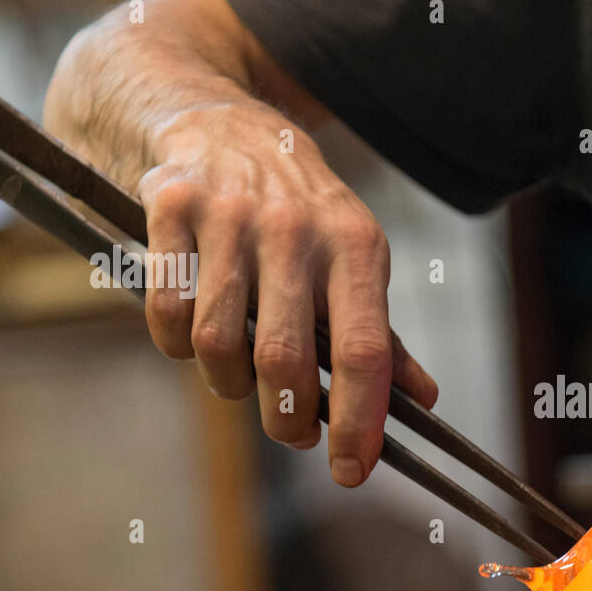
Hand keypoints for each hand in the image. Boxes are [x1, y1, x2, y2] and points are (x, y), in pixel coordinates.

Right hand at [137, 99, 437, 485]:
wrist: (216, 118)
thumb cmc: (298, 209)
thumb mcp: (354, 258)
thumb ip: (381, 333)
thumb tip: (423, 401)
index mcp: (356, 246)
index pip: (365, 352)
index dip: (360, 421)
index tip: (352, 472)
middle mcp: (297, 229)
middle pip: (287, 359)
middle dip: (288, 420)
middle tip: (293, 434)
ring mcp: (231, 214)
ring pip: (220, 343)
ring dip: (226, 385)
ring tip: (237, 379)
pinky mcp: (171, 205)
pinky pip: (168, 311)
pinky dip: (177, 345)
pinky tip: (193, 338)